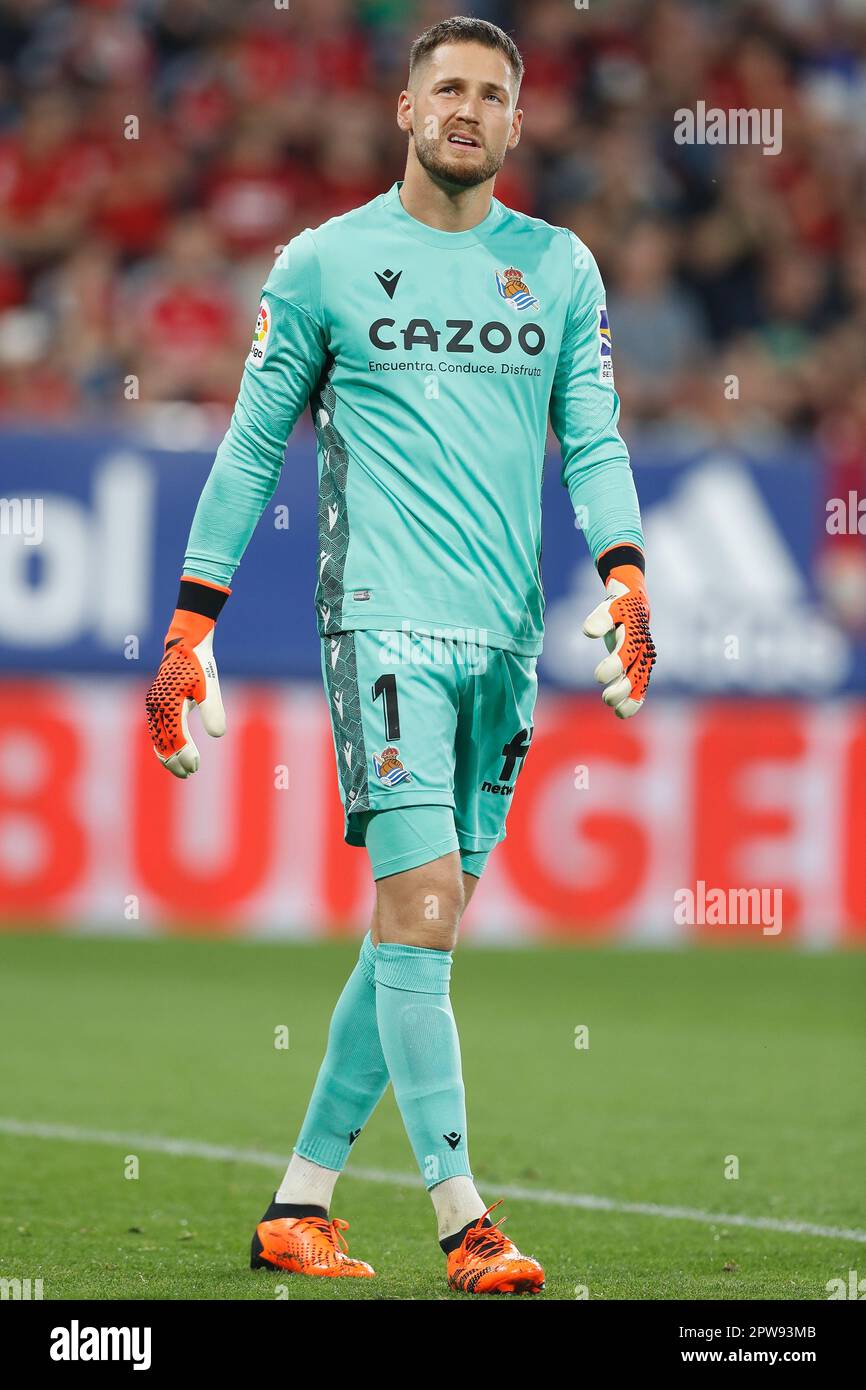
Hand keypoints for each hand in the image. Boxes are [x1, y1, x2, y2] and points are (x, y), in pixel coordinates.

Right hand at [145, 582, 227, 777]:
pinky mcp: (156, 703)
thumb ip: (212, 710)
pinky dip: (163, 744)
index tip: (195, 767)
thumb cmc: (199, 664)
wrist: (185, 643)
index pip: (175, 738)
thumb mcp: (209, 687)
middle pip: (162, 743)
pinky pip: (156, 729)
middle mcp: (156, 707)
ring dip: (168, 755)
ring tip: (181, 770)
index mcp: (167, 704)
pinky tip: (172, 752)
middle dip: (174, 761)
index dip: (185, 755)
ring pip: (157, 738)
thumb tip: (218, 735)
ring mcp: (154, 705)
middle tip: (188, 774)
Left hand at [582, 563, 655, 718]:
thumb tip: (590, 632)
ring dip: (630, 698)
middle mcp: (642, 649)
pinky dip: (634, 700)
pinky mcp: (640, 666)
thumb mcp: (609, 608)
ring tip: (616, 711)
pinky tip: (621, 713)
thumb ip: (600, 619)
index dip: (614, 665)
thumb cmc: (617, 607)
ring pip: (640, 683)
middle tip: (606, 699)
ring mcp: (643, 659)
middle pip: (637, 672)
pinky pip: (640, 686)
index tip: (599, 677)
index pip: (627, 652)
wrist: (635, 604)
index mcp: (635, 634)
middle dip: (623, 688)